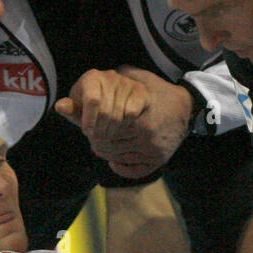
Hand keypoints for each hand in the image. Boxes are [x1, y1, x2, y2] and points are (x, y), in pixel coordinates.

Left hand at [55, 66, 193, 177]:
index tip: (90, 127)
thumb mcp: (132, 82)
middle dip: (97, 141)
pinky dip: (120, 167)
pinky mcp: (159, 160)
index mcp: (134, 116)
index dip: (91, 130)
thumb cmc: (154, 92)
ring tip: (105, 145)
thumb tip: (64, 104)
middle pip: (106, 147)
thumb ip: (102, 87)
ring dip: (107, 153)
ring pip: (117, 158)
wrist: (187, 107)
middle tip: (95, 136)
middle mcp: (144, 135)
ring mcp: (152, 150)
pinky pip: (132, 170)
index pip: (99, 132)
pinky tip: (115, 161)